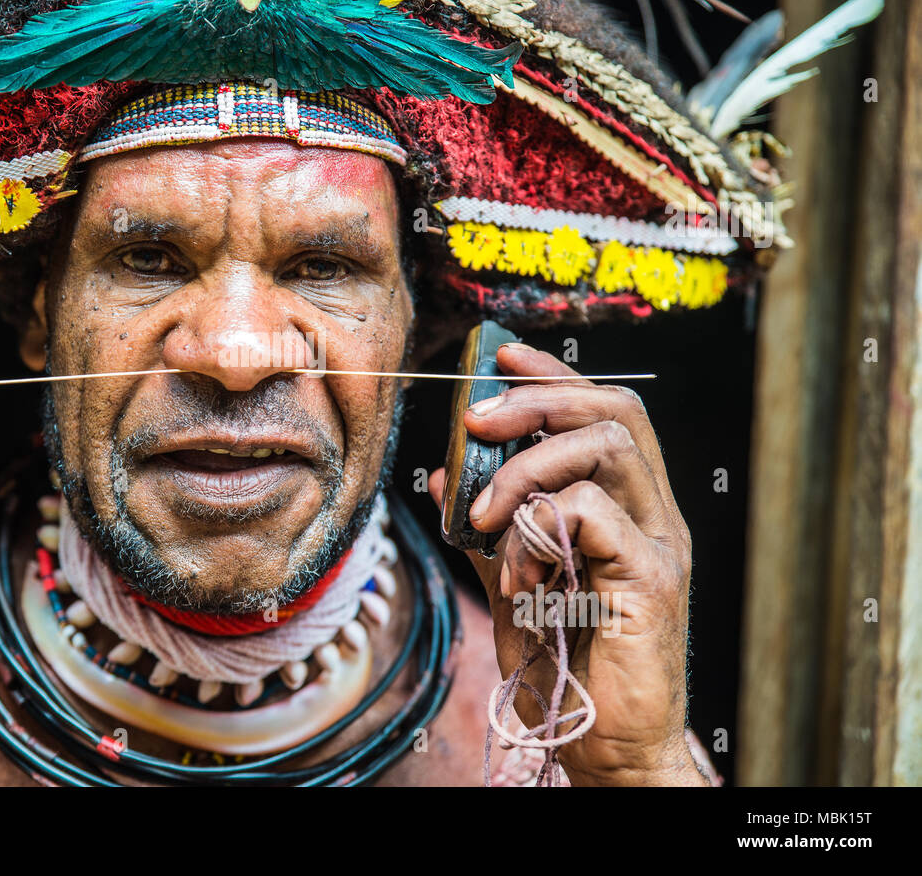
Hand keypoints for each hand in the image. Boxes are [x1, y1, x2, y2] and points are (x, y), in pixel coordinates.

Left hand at [428, 342, 706, 785]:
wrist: (605, 746)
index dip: (553, 376)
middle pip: (612, 412)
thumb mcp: (510, 583)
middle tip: (475, 417)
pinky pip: (594, 512)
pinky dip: (538, 526)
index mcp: (627, 507)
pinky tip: (515, 570)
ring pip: (608, 446)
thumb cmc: (563, 664)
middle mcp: (653, 515)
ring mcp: (658, 544)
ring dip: (528, 465)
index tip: (501, 357)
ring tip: (484, 511)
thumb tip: (443, 474)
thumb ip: (485, 529)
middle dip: (536, 399)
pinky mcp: (651, 580)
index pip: (602, 412)